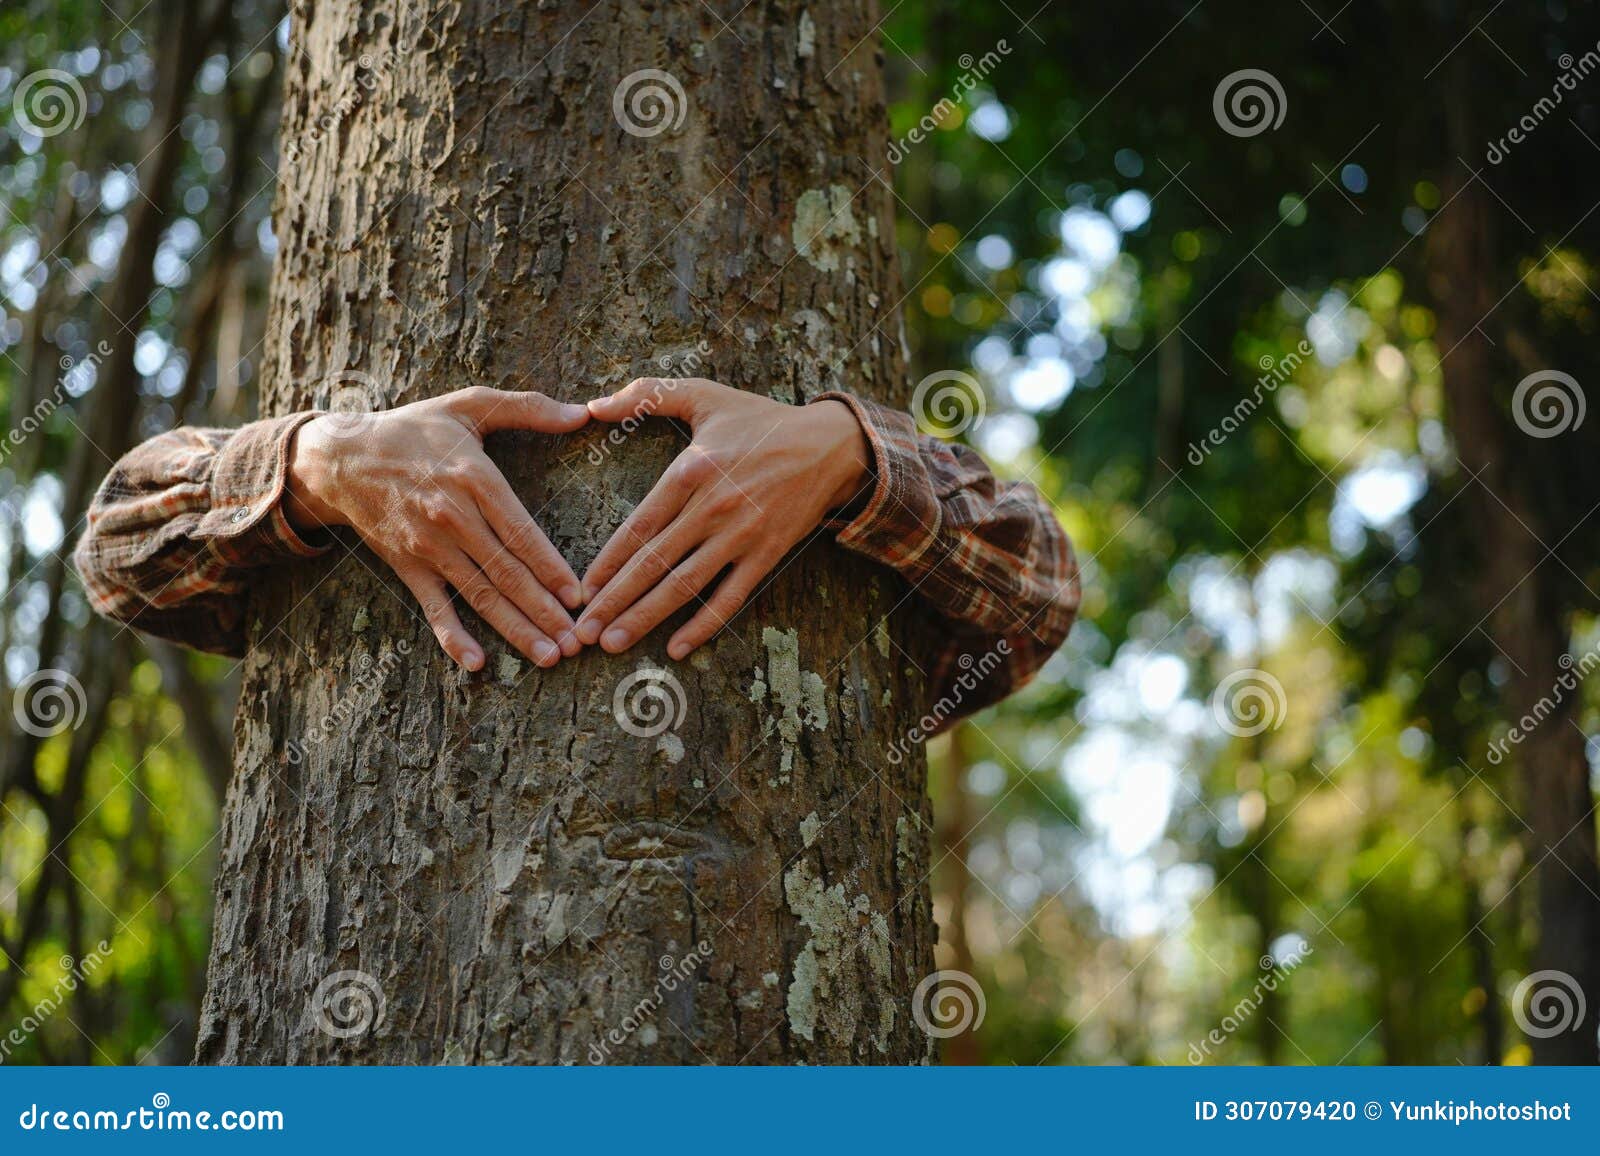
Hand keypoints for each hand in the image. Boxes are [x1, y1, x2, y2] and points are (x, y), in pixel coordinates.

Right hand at [286, 386, 589, 671]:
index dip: (551, 568)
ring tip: (548, 656)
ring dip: (515, 629)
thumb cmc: (414, 429)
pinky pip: (434, 607)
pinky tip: (476, 662)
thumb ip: (528, 407)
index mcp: (474, 479)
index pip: (521, 533)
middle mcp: (452, 518)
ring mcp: (428, 547)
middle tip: (577, 642)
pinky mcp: (408, 567)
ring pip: (480, 594)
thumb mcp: (469, 405)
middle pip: (506, 572)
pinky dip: (452, 636)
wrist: (340, 457)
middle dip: (544, 610)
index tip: (579, 596)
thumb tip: (584, 413)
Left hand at [576, 378, 871, 659]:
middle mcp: (713, 508)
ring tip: (613, 644)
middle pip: (654, 563)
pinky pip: (730, 597)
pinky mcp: (767, 555)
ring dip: (645, 617)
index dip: (607, 560)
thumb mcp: (705, 395)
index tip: (580, 588)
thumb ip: (647, 394)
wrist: (830, 446)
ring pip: (684, 585)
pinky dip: (703, 624)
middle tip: (583, 632)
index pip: (639, 525)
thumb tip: (592, 404)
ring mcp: (742, 535)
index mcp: (692, 470)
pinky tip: (676, 648)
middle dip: (614, 600)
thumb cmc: (761, 420)